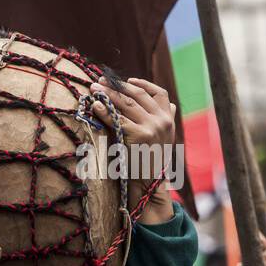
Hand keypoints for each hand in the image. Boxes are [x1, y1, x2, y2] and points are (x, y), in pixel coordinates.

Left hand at [90, 77, 176, 225]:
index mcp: (169, 119)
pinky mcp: (140, 135)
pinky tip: (95, 106)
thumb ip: (166, 121)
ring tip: (94, 89)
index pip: (159, 93)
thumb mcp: (165, 139)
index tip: (126, 80)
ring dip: (108, 93)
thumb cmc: (150, 162)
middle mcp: (163, 120)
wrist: (149, 185)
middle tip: (101, 81)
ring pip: (127, 103)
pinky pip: (117, 118)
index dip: (142, 83)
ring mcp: (152, 127)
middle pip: (138, 94)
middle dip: (117, 86)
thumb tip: (172, 105)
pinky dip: (104, 110)